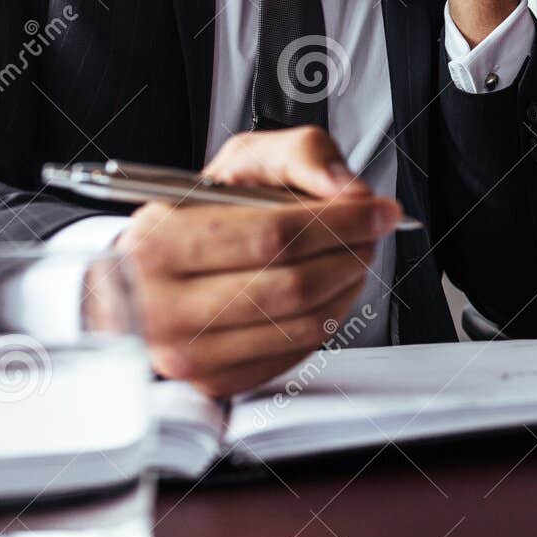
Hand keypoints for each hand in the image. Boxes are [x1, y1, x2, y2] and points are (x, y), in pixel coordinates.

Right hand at [118, 127, 401, 398]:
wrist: (157, 265)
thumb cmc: (202, 211)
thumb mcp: (247, 159)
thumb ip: (302, 155)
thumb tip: (349, 193)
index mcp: (157, 241)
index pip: (272, 236)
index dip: (341, 223)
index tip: (379, 212)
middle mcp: (162, 305)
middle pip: (294, 286)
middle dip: (351, 255)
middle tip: (370, 235)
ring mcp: (186, 353)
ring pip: (302, 325)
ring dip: (347, 288)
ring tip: (352, 259)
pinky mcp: (214, 381)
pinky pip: (295, 354)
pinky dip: (327, 319)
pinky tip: (329, 292)